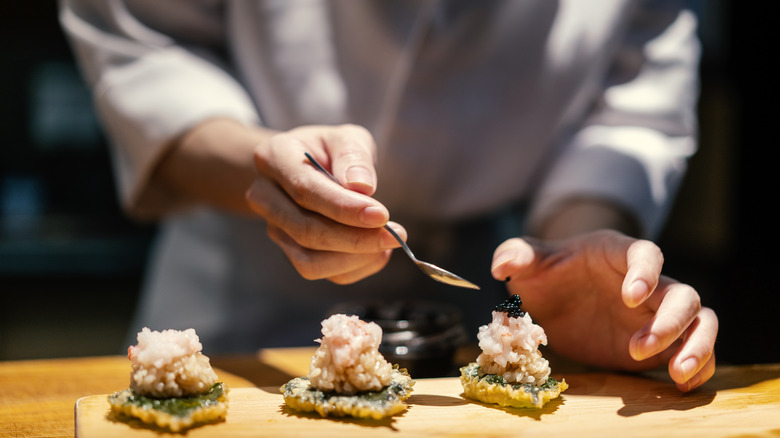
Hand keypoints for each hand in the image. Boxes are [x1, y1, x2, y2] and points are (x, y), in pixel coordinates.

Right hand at [246, 124, 404, 283]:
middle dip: (355, 238)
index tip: (381, 216)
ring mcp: (275, 227)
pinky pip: (319, 271)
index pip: (305, 190)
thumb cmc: (330, 151)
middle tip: (395, 235)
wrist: (308, 166)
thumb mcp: (347, 138)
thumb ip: (353, 156)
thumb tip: (362, 188)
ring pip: (308, 261)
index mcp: (275, 158)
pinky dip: (352, 268)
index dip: (344, 208)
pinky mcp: (289, 250)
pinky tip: (375, 252)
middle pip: (306, 230)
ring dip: (353, 258)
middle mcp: (265, 196)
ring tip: (386, 243)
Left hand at [491, 230, 717, 390]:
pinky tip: (682, 385)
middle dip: (668, 322)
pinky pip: (695, 348)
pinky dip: (698, 366)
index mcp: (618, 254)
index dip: (645, 273)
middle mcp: (648, 283)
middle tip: (638, 348)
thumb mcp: (528, 263)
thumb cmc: (548, 273)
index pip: (645, 254)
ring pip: (700, 321)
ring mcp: (657, 313)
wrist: (559, 297)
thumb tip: (502, 265)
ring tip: (676, 374)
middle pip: (682, 294)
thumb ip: (516, 256)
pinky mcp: (661, 342)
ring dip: (696, 346)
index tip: (630, 297)